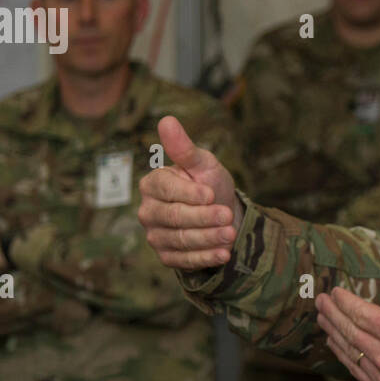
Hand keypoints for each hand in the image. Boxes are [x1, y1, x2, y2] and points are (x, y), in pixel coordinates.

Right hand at [139, 116, 241, 269]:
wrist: (222, 212)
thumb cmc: (209, 183)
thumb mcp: (203, 163)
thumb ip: (184, 148)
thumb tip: (166, 119)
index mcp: (153, 184)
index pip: (165, 188)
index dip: (188, 193)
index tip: (210, 194)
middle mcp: (148, 210)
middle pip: (172, 217)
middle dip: (202, 217)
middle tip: (226, 216)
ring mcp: (156, 235)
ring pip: (180, 239)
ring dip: (208, 238)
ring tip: (231, 234)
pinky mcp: (167, 256)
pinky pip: (184, 260)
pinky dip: (205, 257)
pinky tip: (224, 253)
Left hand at [315, 264, 379, 380]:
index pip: (362, 314)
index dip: (345, 302)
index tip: (334, 291)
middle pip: (350, 332)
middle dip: (332, 314)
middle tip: (319, 301)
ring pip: (349, 352)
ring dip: (333, 334)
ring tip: (322, 319)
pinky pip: (356, 372)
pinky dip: (343, 356)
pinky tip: (337, 345)